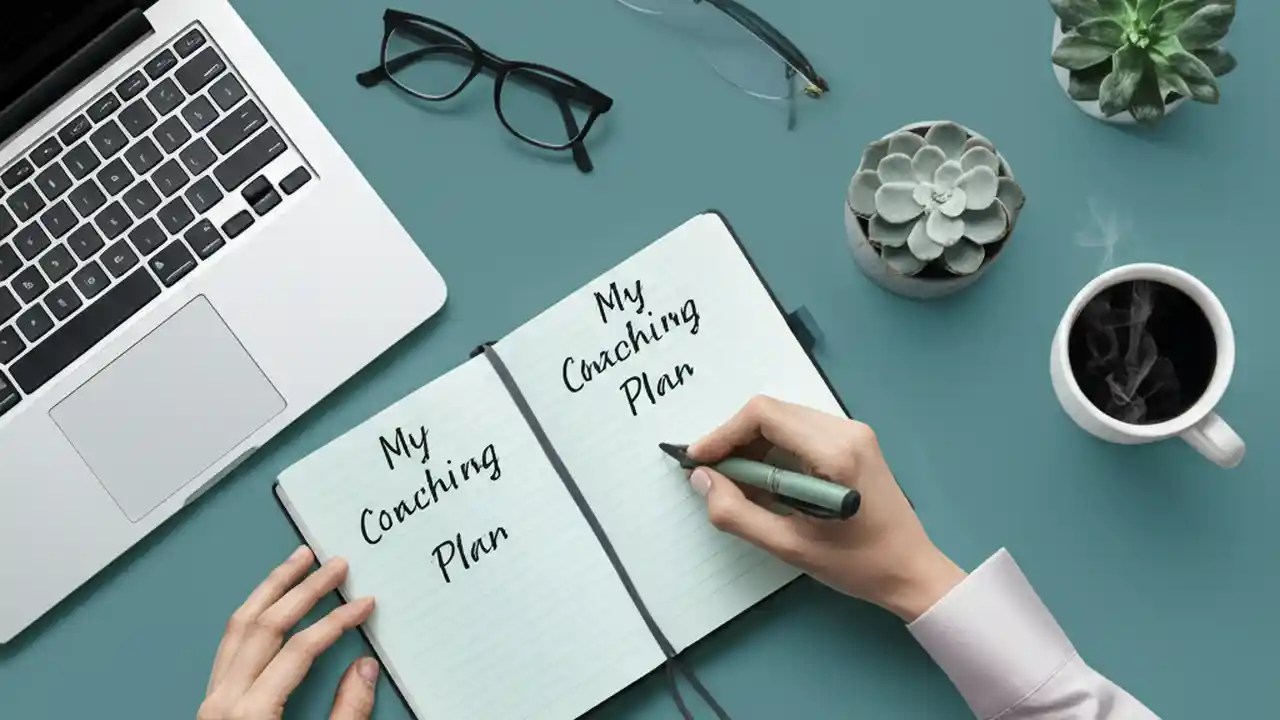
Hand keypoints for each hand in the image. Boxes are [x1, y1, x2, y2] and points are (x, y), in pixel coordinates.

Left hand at [199, 546, 378, 719]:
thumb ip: (346, 713)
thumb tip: (365, 668)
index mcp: (252, 712)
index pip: (300, 649)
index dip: (336, 622)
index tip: (364, 604)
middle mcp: (225, 697)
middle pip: (266, 625)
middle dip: (304, 589)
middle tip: (334, 564)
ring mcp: (212, 698)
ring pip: (239, 627)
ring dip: (271, 589)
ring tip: (297, 561)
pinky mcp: (211, 701)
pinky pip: (230, 643)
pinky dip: (252, 613)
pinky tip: (268, 601)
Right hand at [688, 396, 965, 621]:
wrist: (912, 572)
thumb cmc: (858, 565)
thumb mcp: (789, 547)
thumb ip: (737, 513)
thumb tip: (702, 479)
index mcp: (835, 452)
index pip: (763, 416)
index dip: (722, 434)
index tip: (696, 461)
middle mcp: (846, 430)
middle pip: (771, 413)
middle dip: (733, 440)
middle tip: (710, 474)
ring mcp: (853, 432)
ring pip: (783, 419)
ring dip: (752, 445)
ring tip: (733, 482)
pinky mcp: (854, 441)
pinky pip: (799, 431)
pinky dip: (772, 449)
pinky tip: (763, 480)